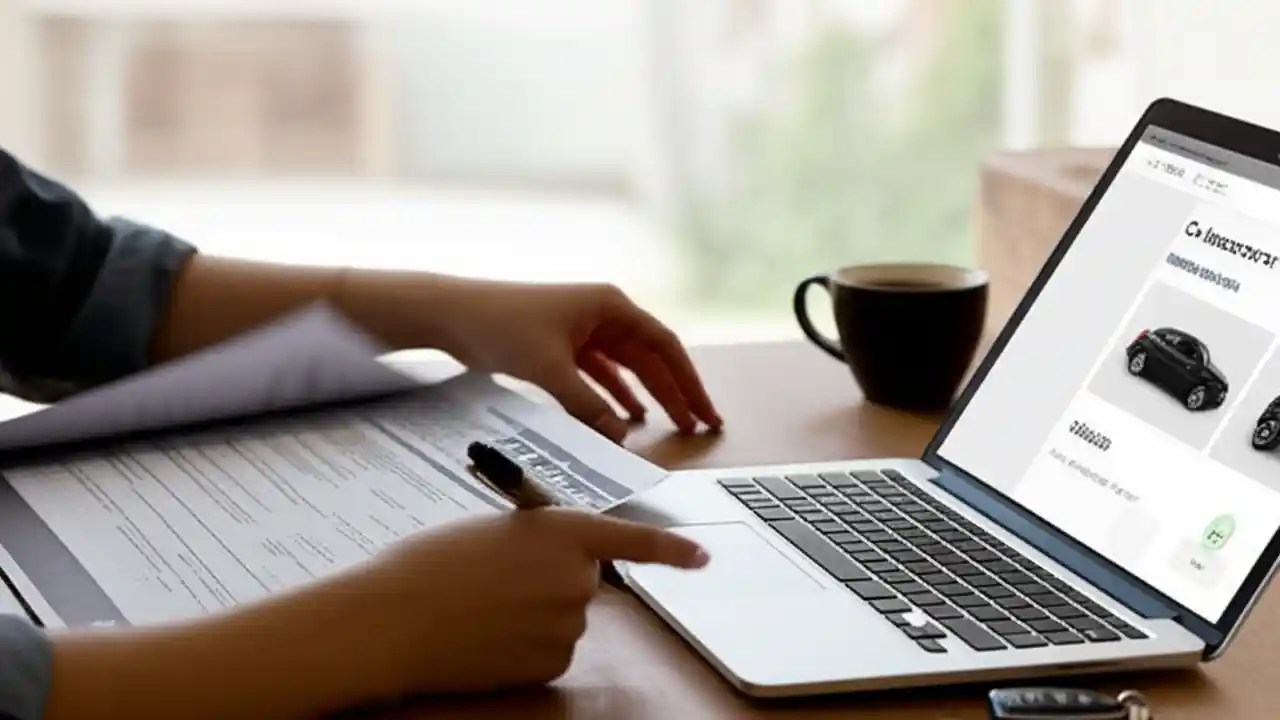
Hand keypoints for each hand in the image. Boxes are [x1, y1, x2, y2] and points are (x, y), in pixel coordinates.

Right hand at [42, 510, 708, 719]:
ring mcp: (565, 625)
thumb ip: (536, 537)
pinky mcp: (548, 665)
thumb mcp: (490, 529)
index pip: (632, 540)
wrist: (391, 621)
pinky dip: (523, 646)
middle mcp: (575, 579)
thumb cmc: (428, 564)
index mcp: (561, 531)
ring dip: (533, 614)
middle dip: (553, 580)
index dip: (671, 549)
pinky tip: (484, 639)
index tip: (702, 557)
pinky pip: (548, 651)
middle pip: (584, 581)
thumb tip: (556, 555)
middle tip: (497, 580)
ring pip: (564, 618)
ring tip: (478, 608)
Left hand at [444, 281, 722, 440]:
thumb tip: (621, 437)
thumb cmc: (501, 326)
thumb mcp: (550, 370)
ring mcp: (584, 329)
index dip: (689, 382)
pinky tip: (626, 418)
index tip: (705, 411)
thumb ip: (588, 406)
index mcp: (610, 306)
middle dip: (675, 393)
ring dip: (647, 396)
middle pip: (651, 358)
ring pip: (627, 368)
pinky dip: (614, 395)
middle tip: (699, 427)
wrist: (451, 314)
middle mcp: (603, 313)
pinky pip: (600, 374)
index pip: (665, 346)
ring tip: (671, 426)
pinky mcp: (563, 345)